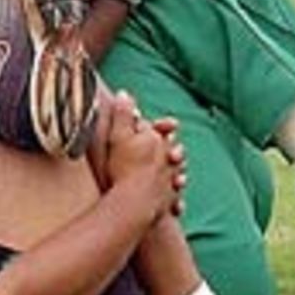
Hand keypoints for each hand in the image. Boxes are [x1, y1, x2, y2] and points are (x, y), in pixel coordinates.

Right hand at [99, 95, 183, 222]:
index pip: (152, 128)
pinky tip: (175, 201)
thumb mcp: (117, 136)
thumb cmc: (123, 168)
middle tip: (163, 146)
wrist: (134, 202)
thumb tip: (125, 93)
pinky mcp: (170, 199)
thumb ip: (122, 114)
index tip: (141, 128)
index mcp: (155, 139)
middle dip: (166, 145)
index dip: (144, 128)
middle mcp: (167, 157)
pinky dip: (174, 195)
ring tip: (172, 170)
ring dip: (174, 168)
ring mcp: (170, 178)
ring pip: (176, 170)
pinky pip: (176, 196)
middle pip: (169, 146)